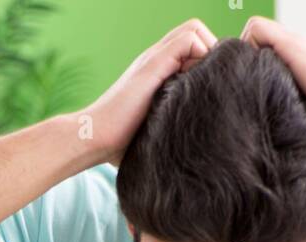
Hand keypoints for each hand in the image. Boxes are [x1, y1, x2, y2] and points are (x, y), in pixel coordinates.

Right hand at [84, 18, 216, 167]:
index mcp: (156, 72)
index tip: (210, 90)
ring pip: (194, 30)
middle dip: (212, 54)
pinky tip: (194, 86)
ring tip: (203, 86)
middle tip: (211, 86)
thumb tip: (190, 148)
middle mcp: (156, 59)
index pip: (192, 45)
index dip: (207, 62)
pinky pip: (188, 40)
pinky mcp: (153, 65)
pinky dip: (201, 54)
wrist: (93, 138)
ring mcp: (154, 59)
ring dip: (208, 52)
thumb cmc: (118, 144)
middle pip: (196, 31)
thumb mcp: (151, 130)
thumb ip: (168, 124)